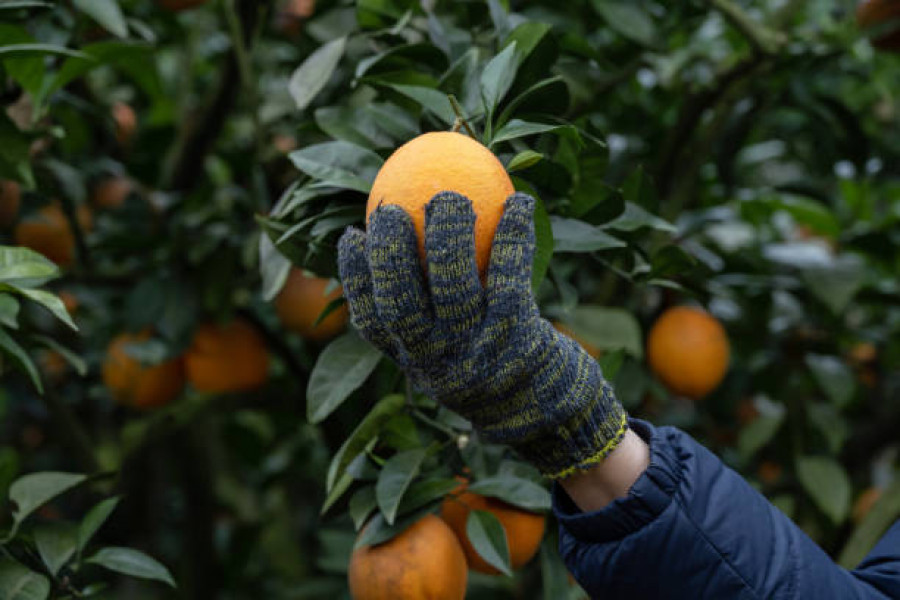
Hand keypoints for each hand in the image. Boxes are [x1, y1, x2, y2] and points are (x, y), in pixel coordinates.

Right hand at [338, 191, 627, 478]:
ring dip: (448, 234)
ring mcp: (477, 349)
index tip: (352, 235)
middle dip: (390, 252)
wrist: (549, 408)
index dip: (355, 277)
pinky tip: (518, 201)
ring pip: (453, 286)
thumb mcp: (445, 355)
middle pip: (400, 303)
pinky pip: (510, 274)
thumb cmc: (488, 363)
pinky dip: (514, 233)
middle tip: (390, 208)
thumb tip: (396, 243)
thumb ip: (420, 319)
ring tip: (449, 197)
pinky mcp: (518, 334)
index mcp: (413, 361)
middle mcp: (438, 360)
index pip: (371, 321)